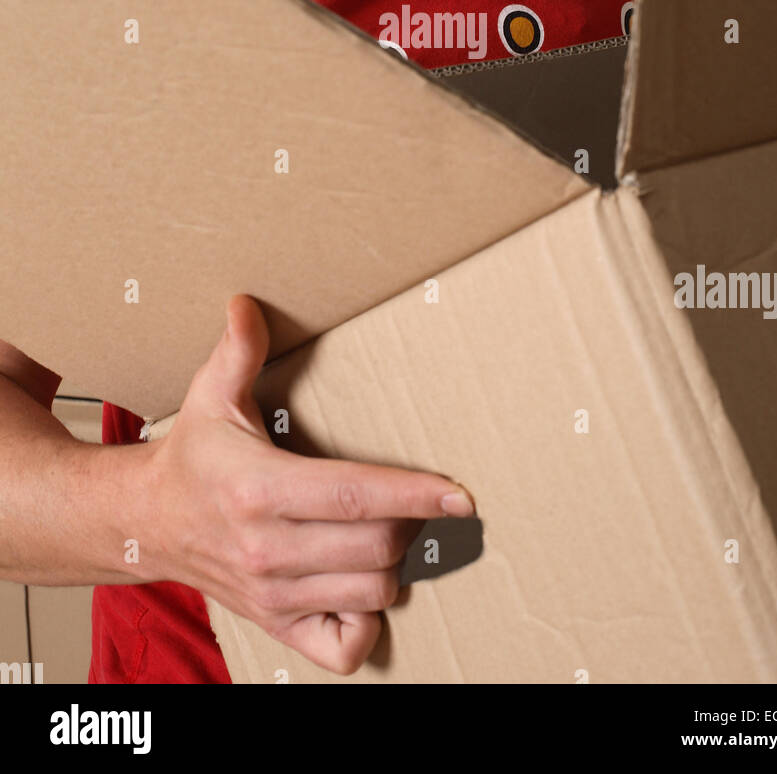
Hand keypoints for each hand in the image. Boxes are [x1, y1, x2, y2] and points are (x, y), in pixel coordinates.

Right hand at [143, 294, 474, 673]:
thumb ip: (238, 350)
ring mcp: (273, 595)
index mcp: (260, 489)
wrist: (144, 523)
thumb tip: (246, 302)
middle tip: (420, 500)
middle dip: (412, 523)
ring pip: (371, 592)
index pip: (356, 497)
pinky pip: (343, 646)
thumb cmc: (191, 456)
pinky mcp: (275, 624)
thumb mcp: (209, 395)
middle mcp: (268, 549)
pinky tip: (363, 588)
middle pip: (376, 547)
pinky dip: (367, 624)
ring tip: (393, 532)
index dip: (416, 495)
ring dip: (396, 564)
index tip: (461, 495)